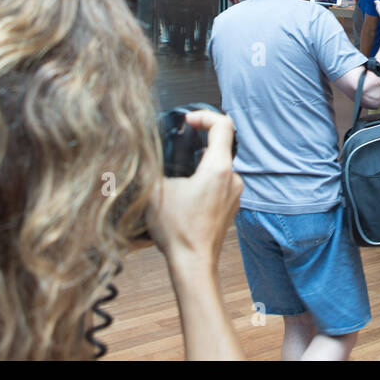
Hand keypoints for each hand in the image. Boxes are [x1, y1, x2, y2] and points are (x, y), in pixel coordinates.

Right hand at [147, 111, 241, 263]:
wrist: (193, 264)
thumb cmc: (178, 232)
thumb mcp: (156, 191)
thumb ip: (152, 164)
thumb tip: (144, 149)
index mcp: (218, 168)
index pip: (223, 124)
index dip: (205, 116)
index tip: (189, 120)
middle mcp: (233, 178)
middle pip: (222, 144)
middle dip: (199, 139)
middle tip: (179, 142)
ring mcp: (234, 193)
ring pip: (220, 164)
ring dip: (200, 161)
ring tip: (178, 170)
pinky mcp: (230, 206)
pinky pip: (220, 182)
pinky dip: (205, 178)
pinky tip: (186, 190)